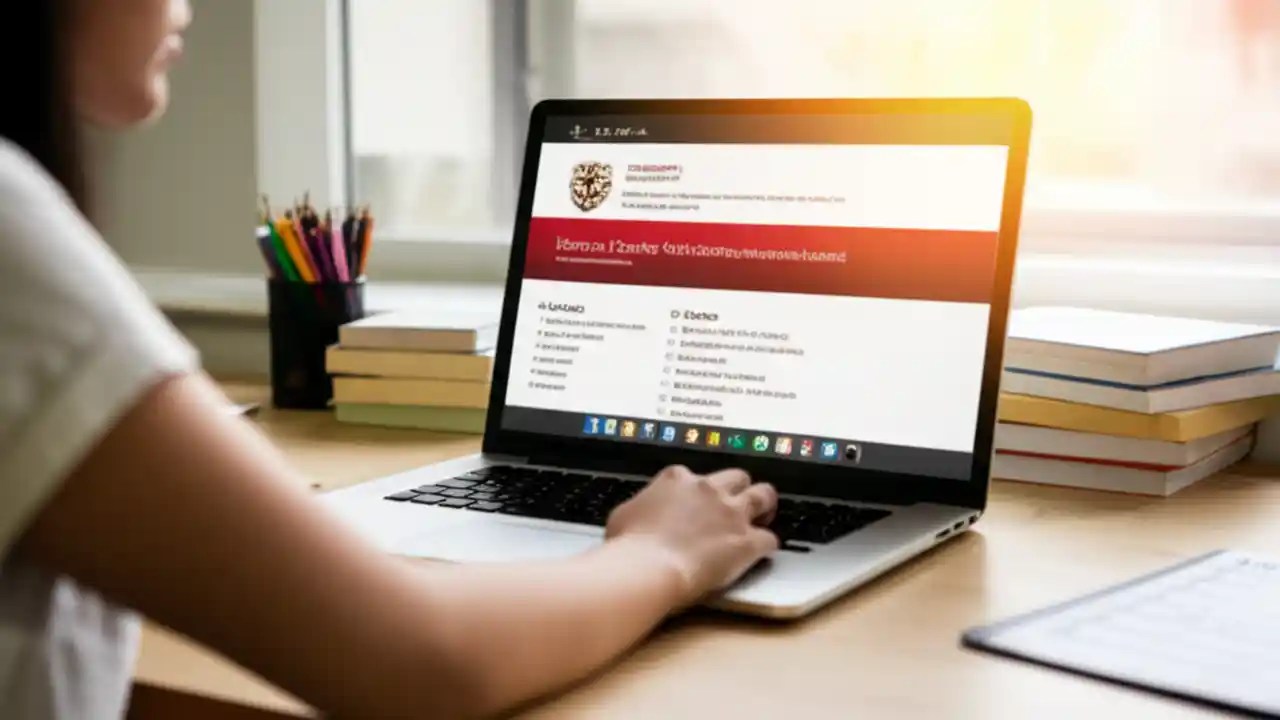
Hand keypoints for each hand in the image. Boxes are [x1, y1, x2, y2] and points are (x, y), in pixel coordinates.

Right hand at [605, 465, 778, 606]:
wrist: (646, 569)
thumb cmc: (629, 547)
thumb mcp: (625, 515)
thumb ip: (643, 507)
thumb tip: (642, 514)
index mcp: (678, 479)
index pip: (698, 476)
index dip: (701, 492)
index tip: (700, 503)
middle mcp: (708, 489)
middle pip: (737, 478)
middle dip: (740, 490)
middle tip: (738, 505)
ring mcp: (731, 513)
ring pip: (764, 496)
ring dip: (765, 507)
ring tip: (764, 517)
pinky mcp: (746, 541)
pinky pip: (770, 539)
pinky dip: (766, 546)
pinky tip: (761, 554)